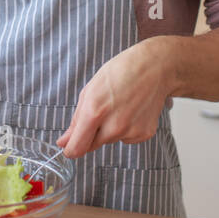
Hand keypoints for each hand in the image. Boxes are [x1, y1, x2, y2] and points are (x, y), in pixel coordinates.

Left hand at [56, 39, 174, 157]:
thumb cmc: (121, 72)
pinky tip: (132, 111)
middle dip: (92, 133)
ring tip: (120, 106)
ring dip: (110, 129)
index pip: (77, 148)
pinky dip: (127, 129)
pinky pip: (127, 139)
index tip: (69, 147)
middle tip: (103, 111)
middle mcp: (113, 126)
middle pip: (92, 145)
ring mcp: (131, 131)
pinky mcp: (144, 134)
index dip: (70, 150)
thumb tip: (64, 142)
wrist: (154, 68)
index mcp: (95, 112)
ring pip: (110, 140)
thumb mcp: (90, 90)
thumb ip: (76, 120)